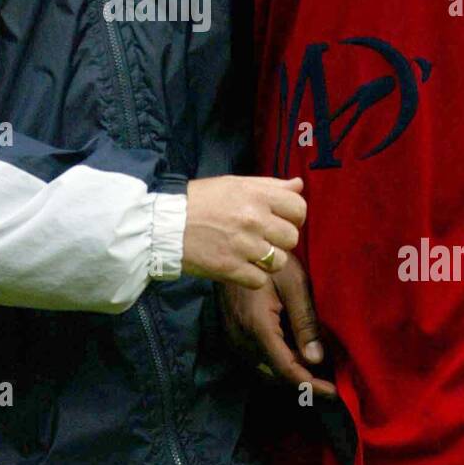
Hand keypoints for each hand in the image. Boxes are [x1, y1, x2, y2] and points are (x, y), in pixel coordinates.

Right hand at [183, 175, 305, 289]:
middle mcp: (254, 219)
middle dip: (280, 240)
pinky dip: (252, 277)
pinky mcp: (231, 269)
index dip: (294, 217)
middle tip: (262, 238)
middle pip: (292, 238)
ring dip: (268, 261)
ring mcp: (244, 246)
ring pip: (280, 262)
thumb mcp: (234, 183)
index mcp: (257, 195)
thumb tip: (299, 185)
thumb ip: (270, 185)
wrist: (164, 223)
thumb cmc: (200, 200)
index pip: (299, 208)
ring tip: (250, 254)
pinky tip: (240, 267)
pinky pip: (260, 280)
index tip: (280, 220)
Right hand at [217, 253, 335, 394]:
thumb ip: (305, 323)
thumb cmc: (269, 261)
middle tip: (332, 383)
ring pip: (265, 370)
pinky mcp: (233, 334)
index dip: (311, 385)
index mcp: (258, 328)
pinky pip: (257, 359)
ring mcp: (234, 338)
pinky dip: (278, 363)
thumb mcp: (294, 284)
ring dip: (291, 374)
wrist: (235, 248)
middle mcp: (242, 340)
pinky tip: (297, 355)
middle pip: (275, 375)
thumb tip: (316, 360)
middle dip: (304, 383)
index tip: (335, 392)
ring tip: (319, 372)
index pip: (286, 370)